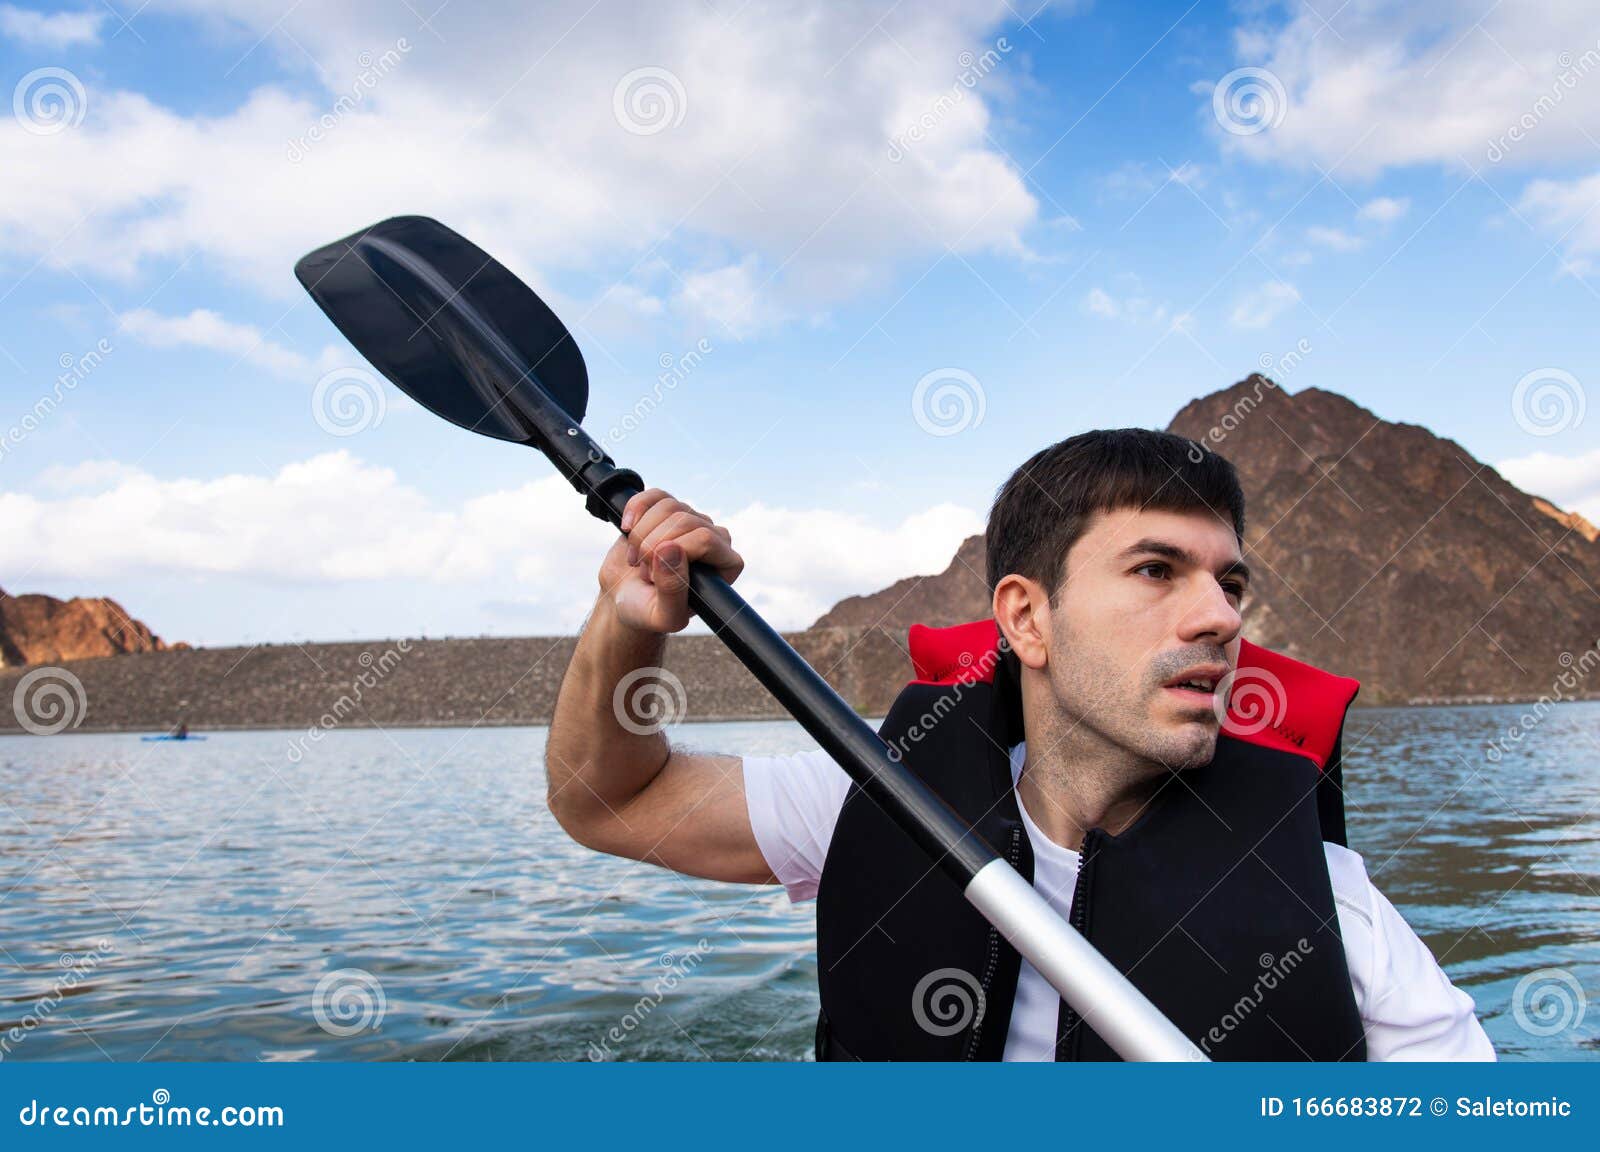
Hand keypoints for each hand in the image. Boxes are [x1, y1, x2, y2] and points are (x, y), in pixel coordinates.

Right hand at [598, 489, 743, 633]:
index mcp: (726, 565)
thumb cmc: (649, 612)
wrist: (625, 599)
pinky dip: (634, 511)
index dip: (671, 555)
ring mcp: (691, 519)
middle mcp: (714, 538)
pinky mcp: (668, 508)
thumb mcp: (663, 615)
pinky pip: (654, 495)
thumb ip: (673, 590)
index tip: (654, 576)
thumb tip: (671, 548)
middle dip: (652, 547)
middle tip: (644, 572)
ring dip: (640, 535)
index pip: (705, 539)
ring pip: (668, 506)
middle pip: (684, 520)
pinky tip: (627, 530)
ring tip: (638, 560)